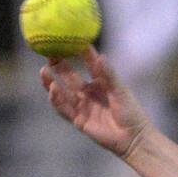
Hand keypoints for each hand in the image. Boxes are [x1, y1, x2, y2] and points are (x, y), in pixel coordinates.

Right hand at [39, 45, 151, 159]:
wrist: (134, 139)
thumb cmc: (132, 113)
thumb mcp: (120, 91)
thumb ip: (109, 75)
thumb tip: (100, 56)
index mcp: (100, 83)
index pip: (87, 63)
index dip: (78, 51)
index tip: (70, 38)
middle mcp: (88, 92)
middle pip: (68, 75)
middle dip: (58, 64)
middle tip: (48, 52)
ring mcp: (82, 105)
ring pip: (62, 92)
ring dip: (52, 81)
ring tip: (43, 70)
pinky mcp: (79, 119)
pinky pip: (64, 109)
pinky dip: (57, 99)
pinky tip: (53, 89)